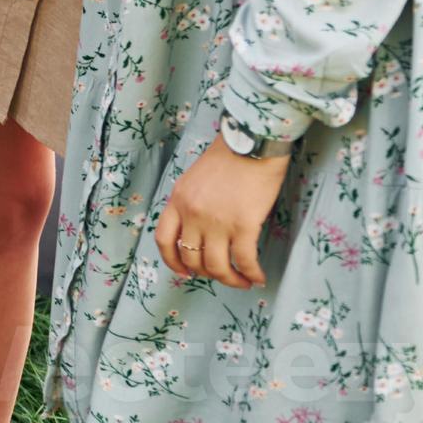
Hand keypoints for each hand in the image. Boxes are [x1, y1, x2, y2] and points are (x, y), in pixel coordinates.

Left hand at [154, 137, 289, 288]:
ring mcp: (216, 221)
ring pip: (216, 266)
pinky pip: (244, 261)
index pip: (164, 240)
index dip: (172, 262)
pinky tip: (258, 277)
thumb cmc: (228, 156)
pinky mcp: (243, 225)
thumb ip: (191, 203)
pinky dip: (251, 274)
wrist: (251, 141)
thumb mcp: (196, 178)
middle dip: (206, 273)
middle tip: (222, 275)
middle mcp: (192, 213)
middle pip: (191, 258)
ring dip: (230, 280)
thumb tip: (199, 231)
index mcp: (178, 200)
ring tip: (242, 281)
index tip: (184, 273)